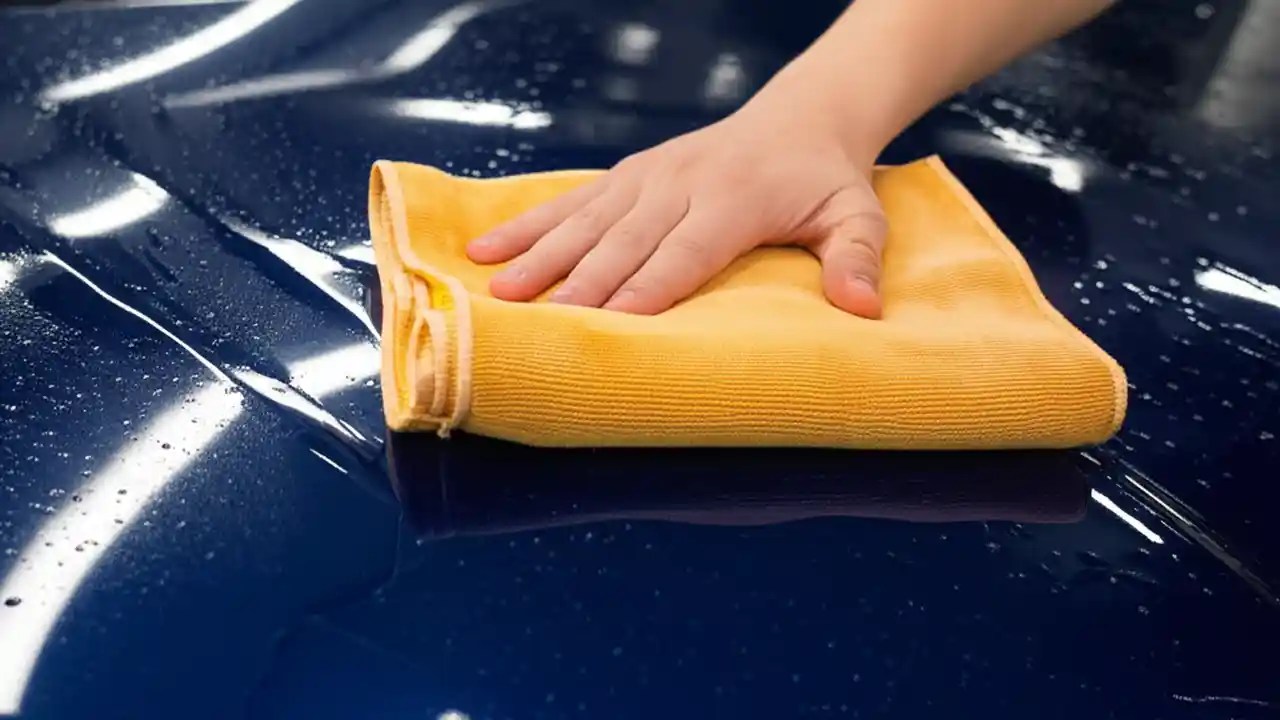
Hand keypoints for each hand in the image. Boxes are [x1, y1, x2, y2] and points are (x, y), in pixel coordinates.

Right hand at [465, 102, 887, 317]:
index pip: (683, 252)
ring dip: (540, 254)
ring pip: (587, 219)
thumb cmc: (827, 181)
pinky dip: (530, 222)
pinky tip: (487, 246)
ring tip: (496, 288)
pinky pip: (573, 199)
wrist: (801, 117)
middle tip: (531, 317)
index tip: (606, 323)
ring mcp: (649, 174)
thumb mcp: (858, 215)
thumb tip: (864, 310)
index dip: (645, 288)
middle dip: (576, 281)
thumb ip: (858, 259)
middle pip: (623, 240)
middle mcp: (682, 182)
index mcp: (734, 200)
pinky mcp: (628, 172)